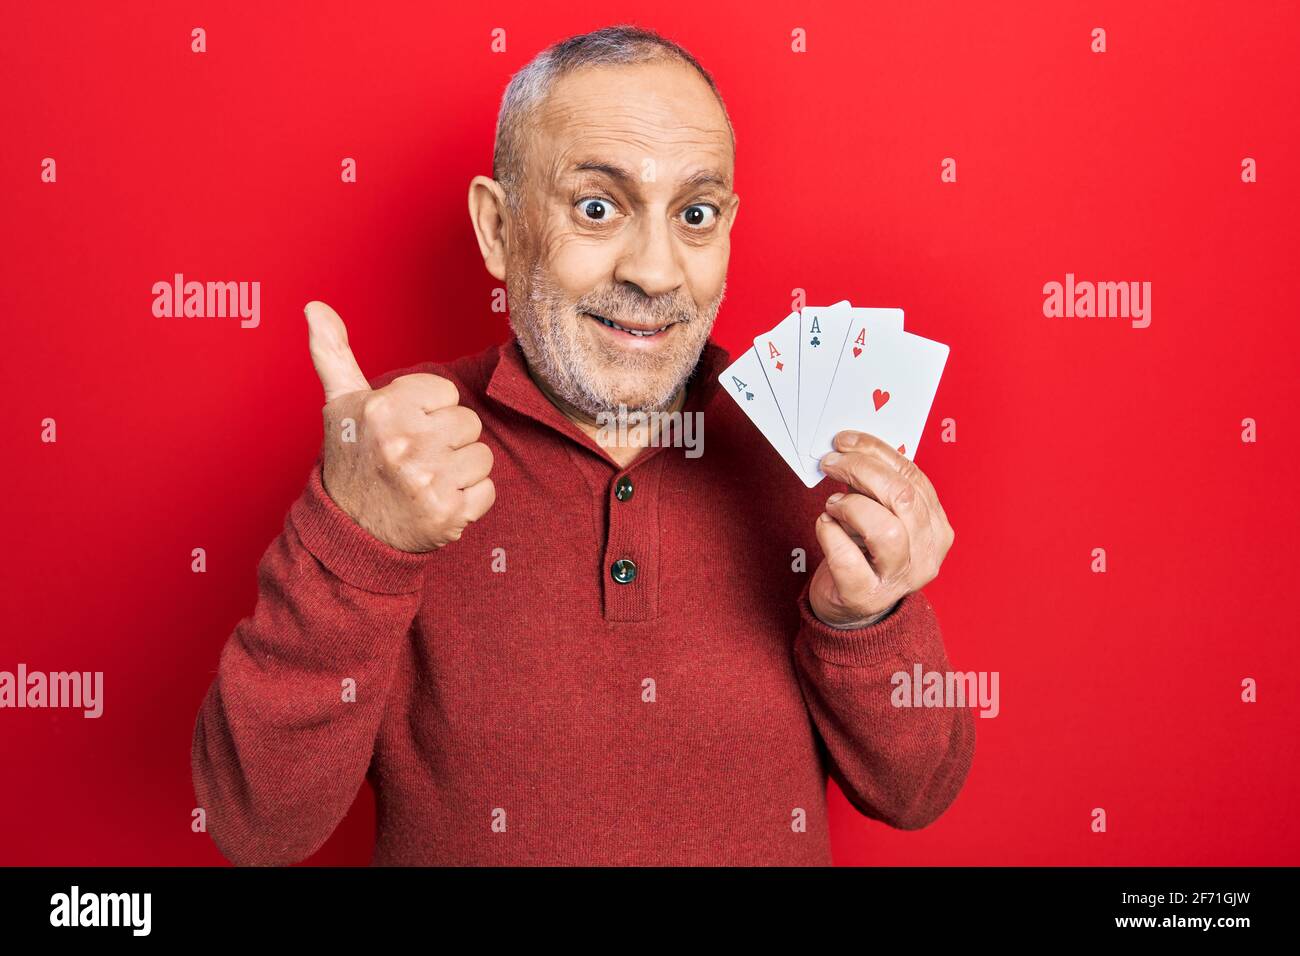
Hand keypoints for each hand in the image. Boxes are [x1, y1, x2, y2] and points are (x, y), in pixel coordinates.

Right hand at [305, 300, 495, 551]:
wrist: (349, 532)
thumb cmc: (352, 461)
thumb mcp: (341, 405)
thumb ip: (333, 353)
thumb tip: (315, 306)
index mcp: (383, 409)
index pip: (447, 394)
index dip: (429, 412)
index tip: (404, 430)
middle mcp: (404, 443)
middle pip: (468, 424)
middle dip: (446, 441)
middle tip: (414, 459)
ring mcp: (426, 480)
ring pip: (482, 456)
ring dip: (460, 471)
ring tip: (426, 480)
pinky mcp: (448, 514)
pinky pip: (487, 491)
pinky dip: (469, 501)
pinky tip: (438, 502)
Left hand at [809, 430, 953, 627]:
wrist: (850, 606)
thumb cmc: (865, 554)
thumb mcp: (881, 515)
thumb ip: (877, 486)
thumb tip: (850, 447)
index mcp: (936, 529)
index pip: (913, 478)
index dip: (877, 453)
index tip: (846, 441)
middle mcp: (926, 556)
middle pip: (902, 498)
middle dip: (861, 470)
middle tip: (831, 462)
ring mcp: (899, 580)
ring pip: (885, 530)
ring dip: (851, 506)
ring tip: (833, 504)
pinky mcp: (865, 597)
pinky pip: (848, 560)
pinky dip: (830, 534)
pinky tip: (825, 526)